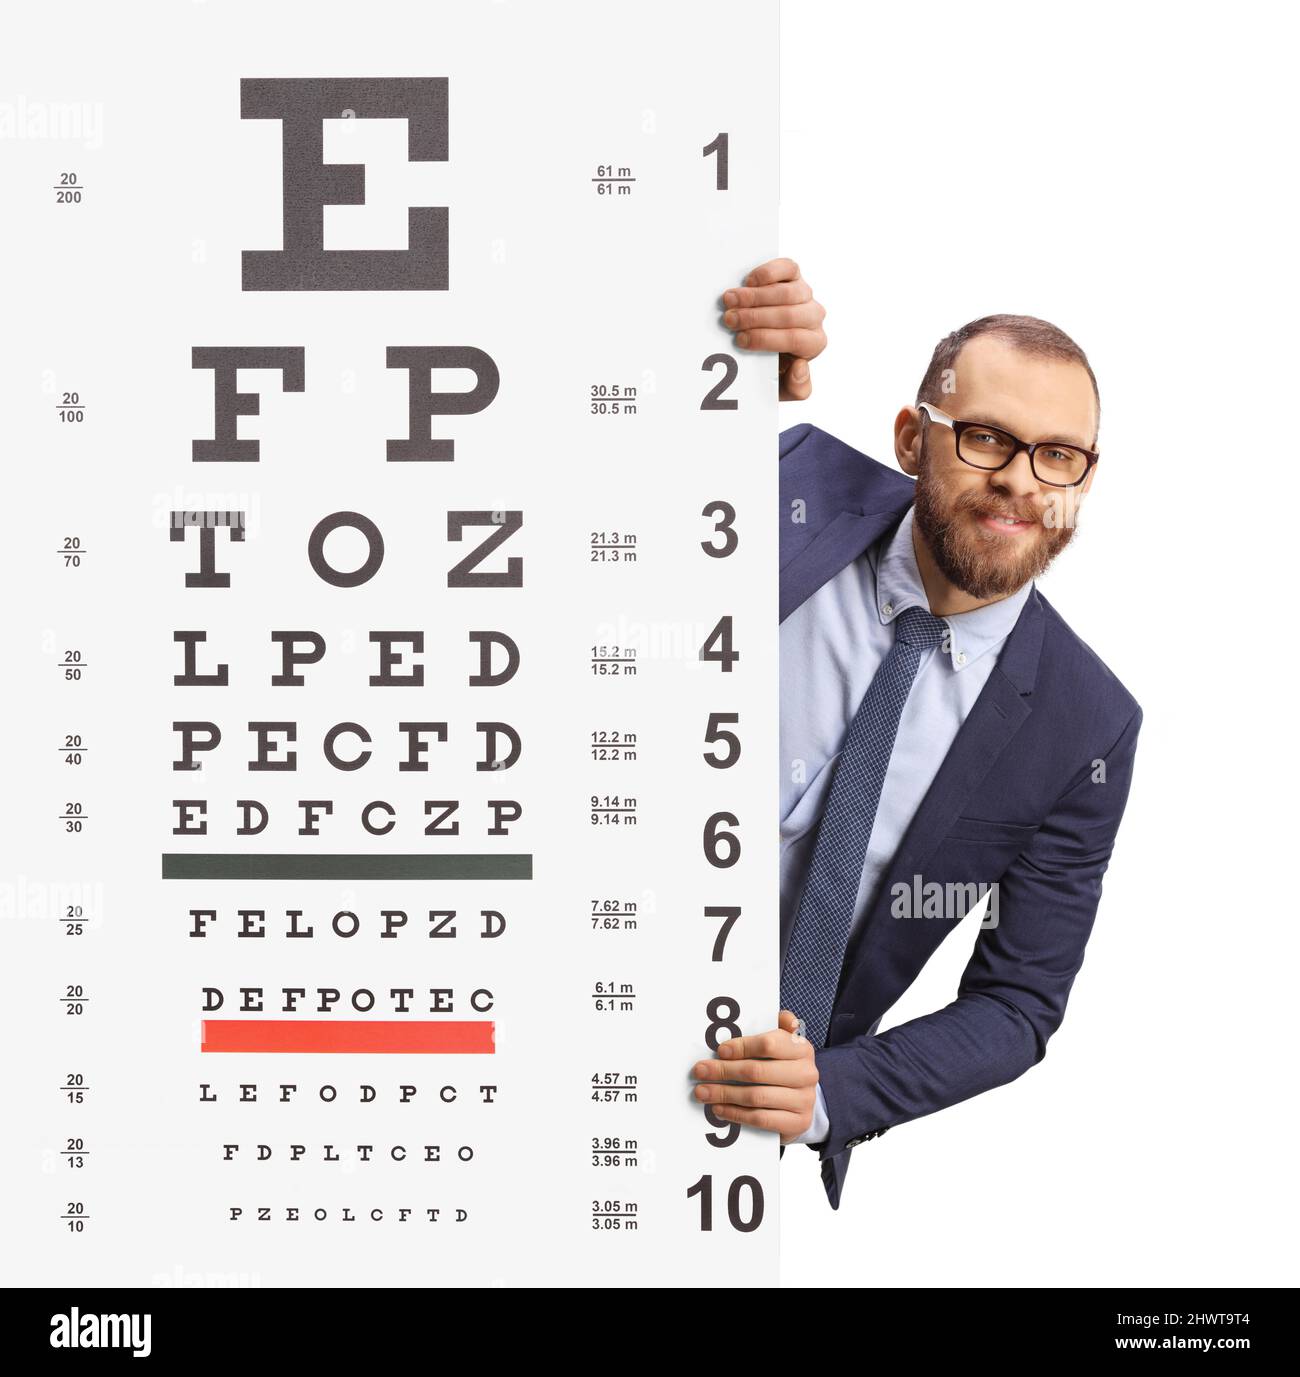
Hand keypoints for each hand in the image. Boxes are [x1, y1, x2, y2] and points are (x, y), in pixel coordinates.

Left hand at [690, 1008, 819, 1144]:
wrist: (801, 1100)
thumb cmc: (783, 1065)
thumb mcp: (783, 1042)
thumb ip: (778, 1025)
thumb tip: (780, 1015)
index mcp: (802, 1048)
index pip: (768, 1044)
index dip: (742, 1047)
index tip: (720, 1051)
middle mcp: (807, 1074)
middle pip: (757, 1072)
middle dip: (724, 1071)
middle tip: (700, 1071)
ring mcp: (804, 1100)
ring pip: (756, 1097)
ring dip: (724, 1094)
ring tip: (703, 1092)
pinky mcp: (797, 1123)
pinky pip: (760, 1119)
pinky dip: (736, 1114)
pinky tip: (719, 1109)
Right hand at [721, 258, 826, 401]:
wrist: (765, 346)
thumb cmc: (772, 368)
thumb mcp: (783, 388)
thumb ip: (796, 389)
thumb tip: (801, 367)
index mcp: (814, 344)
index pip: (795, 339)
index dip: (766, 338)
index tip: (740, 341)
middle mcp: (813, 318)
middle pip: (789, 314)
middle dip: (755, 317)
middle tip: (729, 320)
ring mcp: (805, 294)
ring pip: (787, 292)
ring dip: (755, 296)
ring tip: (730, 301)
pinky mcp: (794, 275)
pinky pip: (788, 268)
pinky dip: (769, 272)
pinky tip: (749, 280)